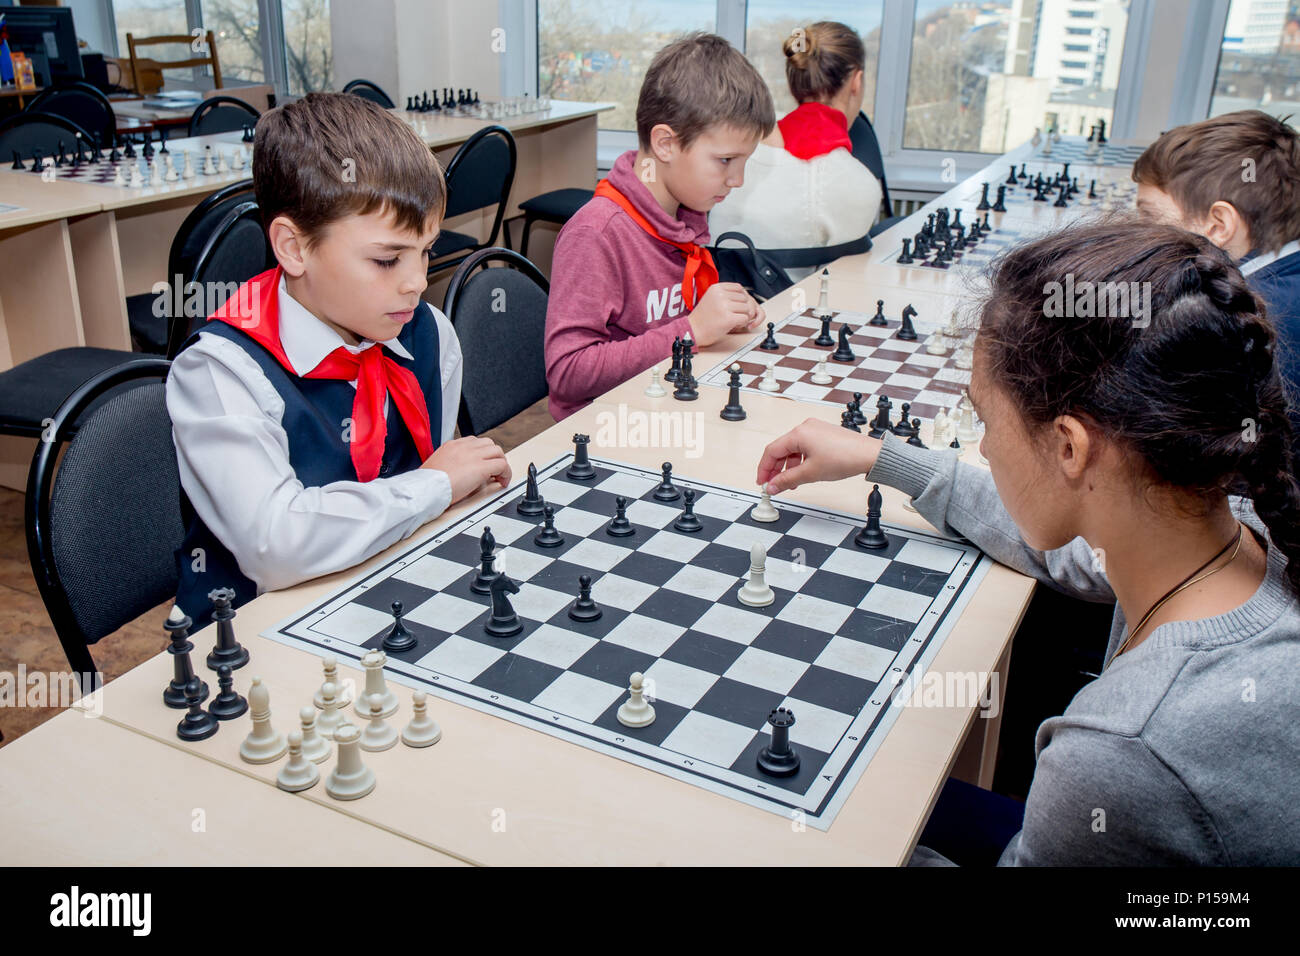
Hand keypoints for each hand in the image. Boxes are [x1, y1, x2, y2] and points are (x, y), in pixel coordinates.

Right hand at [421, 436, 511, 501]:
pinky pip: (502, 465)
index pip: (474, 442)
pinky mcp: (481, 467)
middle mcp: (463, 446)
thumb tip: (458, 473)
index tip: (482, 463)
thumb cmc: (427, 483)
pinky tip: (502, 482)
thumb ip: (449, 465)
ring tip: (499, 476)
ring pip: (498, 451)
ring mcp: (473, 455)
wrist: (426, 488)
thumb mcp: (436, 467)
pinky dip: (506, 473)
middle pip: (488, 443)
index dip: (481, 454)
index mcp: (451, 446)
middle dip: (493, 456)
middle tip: (494, 470)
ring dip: (501, 463)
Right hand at [687, 282, 763, 347]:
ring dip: (743, 316)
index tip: (737, 305)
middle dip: (743, 308)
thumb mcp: (712, 299)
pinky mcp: (728, 318)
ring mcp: (724, 306)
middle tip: (735, 315)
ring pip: (747, 308)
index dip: (741, 297)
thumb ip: (726, 295)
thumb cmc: (703, 318)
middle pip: (745, 298)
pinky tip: (733, 325)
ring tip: (733, 320)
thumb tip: (746, 297)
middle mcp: (720, 295)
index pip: (739, 288)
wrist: (692, 331)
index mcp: (716, 288)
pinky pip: (745, 318)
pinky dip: (742, 323)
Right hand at [756, 418, 880, 493]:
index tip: (762, 482)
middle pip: (781, 449)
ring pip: (793, 449)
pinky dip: (800, 461)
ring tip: (789, 483)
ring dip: (788, 467)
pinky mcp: (824, 435)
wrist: (869, 455)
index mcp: (799, 433)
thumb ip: (787, 480)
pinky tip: (802, 473)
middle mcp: (805, 427)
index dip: (764, 469)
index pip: (772, 451)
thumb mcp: (810, 473)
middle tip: (772, 484)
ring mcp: (815, 430)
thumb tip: (772, 486)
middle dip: (775, 469)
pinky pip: (804, 448)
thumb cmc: (845, 458)